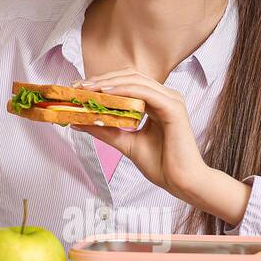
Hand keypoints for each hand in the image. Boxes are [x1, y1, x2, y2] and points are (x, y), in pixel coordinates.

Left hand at [70, 70, 250, 224]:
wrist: (182, 183)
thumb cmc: (161, 165)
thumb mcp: (125, 143)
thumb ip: (105, 130)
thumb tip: (77, 121)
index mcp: (157, 103)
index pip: (127, 83)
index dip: (103, 82)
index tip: (79, 89)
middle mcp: (165, 97)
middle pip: (130, 77)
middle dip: (102, 79)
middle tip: (78, 86)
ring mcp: (171, 100)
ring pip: (136, 81)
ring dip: (108, 82)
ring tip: (87, 88)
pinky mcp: (173, 108)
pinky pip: (144, 92)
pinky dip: (123, 90)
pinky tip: (105, 93)